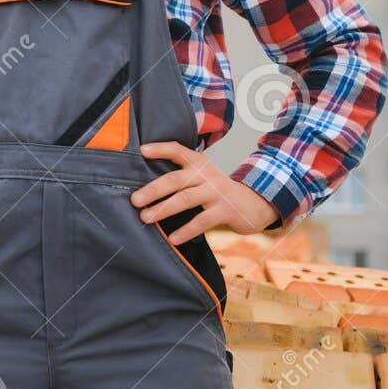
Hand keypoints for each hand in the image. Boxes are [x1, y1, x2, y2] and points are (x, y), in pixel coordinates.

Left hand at [130, 141, 278, 245]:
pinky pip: (202, 221)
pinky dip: (186, 231)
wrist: (252, 203)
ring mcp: (216, 193)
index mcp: (198, 164)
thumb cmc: (216, 191)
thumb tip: (144, 188)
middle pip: (176, 179)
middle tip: (135, 200)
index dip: (160, 149)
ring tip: (146, 218)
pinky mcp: (224, 211)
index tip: (142, 150)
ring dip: (164, 209)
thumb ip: (180, 176)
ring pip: (186, 199)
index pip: (178, 150)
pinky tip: (173, 239)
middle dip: (154, 189)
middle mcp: (206, 175)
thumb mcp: (201, 177)